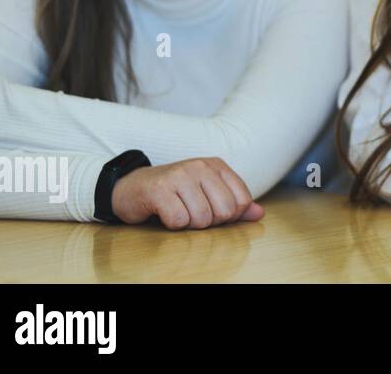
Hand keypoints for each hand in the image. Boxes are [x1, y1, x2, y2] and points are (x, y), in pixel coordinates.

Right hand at [111, 157, 263, 229]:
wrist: (130, 187)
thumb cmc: (173, 192)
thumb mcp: (207, 193)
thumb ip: (235, 204)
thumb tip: (259, 213)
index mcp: (216, 165)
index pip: (242, 200)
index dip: (229, 215)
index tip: (211, 211)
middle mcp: (200, 166)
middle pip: (225, 211)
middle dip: (209, 221)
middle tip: (192, 213)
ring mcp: (179, 176)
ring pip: (202, 218)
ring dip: (189, 224)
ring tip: (177, 211)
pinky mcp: (159, 190)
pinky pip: (179, 221)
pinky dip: (172, 225)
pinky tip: (164, 213)